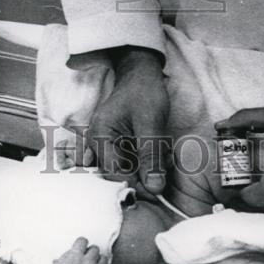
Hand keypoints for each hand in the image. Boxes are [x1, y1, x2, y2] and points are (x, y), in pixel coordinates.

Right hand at [53, 237, 115, 263]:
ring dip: (99, 263)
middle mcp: (88, 262)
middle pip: (95, 248)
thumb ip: (65, 257)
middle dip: (90, 254)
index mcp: (75, 256)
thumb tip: (67, 253)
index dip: (81, 245)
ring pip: (104, 259)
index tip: (79, 250)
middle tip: (85, 261)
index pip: (83, 240)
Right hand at [85, 46, 169, 193]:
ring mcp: (108, 146)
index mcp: (100, 138)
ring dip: (149, 166)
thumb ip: (151, 156)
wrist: (141, 75)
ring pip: (130, 171)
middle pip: (121, 175)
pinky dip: (148, 160)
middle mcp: (99, 145)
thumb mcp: (150, 123)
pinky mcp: (119, 146)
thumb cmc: (143, 92)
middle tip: (164, 162)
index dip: (137, 184)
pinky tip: (160, 149)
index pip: (115, 174)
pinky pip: (134, 163)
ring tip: (163, 151)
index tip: (158, 187)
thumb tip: (155, 188)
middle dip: (145, 173)